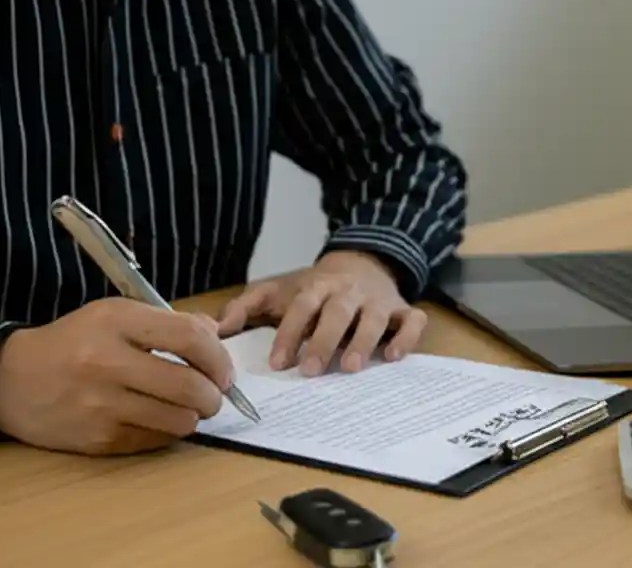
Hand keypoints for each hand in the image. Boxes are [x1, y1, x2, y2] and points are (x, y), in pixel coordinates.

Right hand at [0, 298, 233, 455]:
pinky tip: (157, 419)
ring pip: (179, 420)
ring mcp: (101, 404)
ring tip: (187, 408)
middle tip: (214, 396)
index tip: (223, 370)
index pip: (188, 337)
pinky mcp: (97, 439)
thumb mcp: (113, 316)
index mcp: (115, 321)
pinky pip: (155, 440)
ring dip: (194, 417)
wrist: (10, 380)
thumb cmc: (72, 343)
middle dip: (214, 396)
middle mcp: (107, 361)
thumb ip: (166, 322)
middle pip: (190, 386)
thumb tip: (214, 334)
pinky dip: (166, 432)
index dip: (217, 356)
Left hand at [218, 251, 426, 375]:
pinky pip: (412, 321)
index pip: (302, 306)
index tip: (278, 361)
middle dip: (323, 340)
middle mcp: (349, 291)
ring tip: (350, 368)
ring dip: (363, 341)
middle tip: (310, 370)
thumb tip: (219, 329)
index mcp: (317, 285)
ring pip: (374, 317)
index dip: (290, 332)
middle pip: (337, 311)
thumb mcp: (278, 290)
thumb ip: (247, 306)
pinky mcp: (403, 309)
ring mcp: (379, 300)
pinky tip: (392, 357)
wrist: (362, 260)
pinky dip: (406, 338)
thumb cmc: (315, 287)